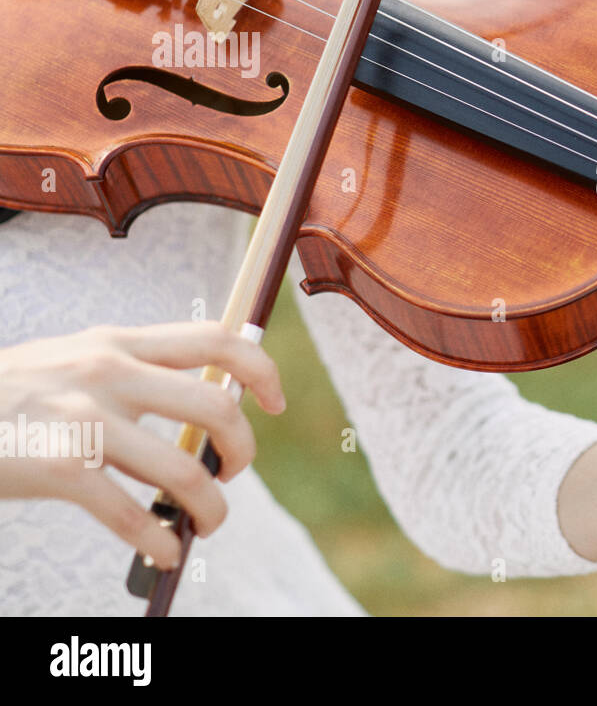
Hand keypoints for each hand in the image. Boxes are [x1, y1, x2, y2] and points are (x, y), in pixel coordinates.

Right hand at [0, 322, 283, 568]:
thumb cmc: (11, 400)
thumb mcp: (73, 364)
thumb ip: (134, 372)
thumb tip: (211, 402)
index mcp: (117, 343)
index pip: (217, 339)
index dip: (262, 370)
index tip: (276, 403)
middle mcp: (107, 373)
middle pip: (217, 406)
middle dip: (242, 450)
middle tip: (234, 472)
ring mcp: (83, 420)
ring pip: (185, 469)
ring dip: (210, 507)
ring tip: (206, 523)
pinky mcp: (58, 467)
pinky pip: (132, 514)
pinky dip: (159, 541)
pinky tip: (163, 551)